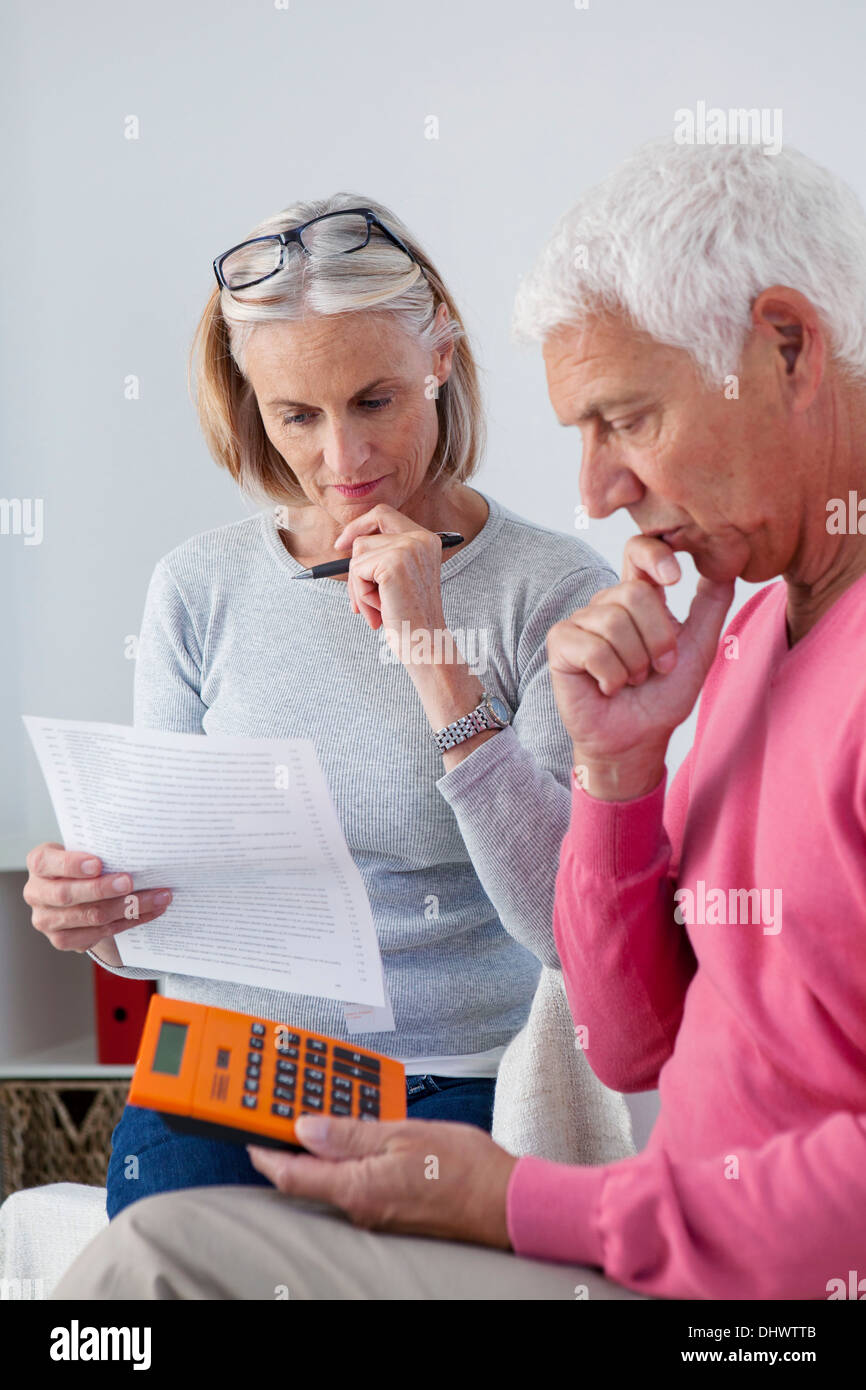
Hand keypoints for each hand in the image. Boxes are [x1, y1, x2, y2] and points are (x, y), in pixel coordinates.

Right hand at [23, 842, 171, 955]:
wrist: (80, 892)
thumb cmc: (84, 865)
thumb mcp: (84, 851)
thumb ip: (100, 851)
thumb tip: (137, 851)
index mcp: (39, 863)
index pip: (46, 862)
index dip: (71, 864)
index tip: (98, 864)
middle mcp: (36, 893)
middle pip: (67, 894)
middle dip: (102, 889)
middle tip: (130, 882)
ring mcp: (47, 920)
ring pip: (90, 916)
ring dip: (127, 907)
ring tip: (157, 897)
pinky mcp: (63, 940)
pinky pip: (100, 933)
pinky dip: (129, 921)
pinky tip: (150, 911)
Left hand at [247, 1114, 517, 1248]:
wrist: (506, 1204)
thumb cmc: (465, 1169)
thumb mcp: (404, 1134)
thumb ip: (351, 1133)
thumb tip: (308, 1128)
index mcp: (358, 1188)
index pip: (293, 1175)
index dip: (265, 1155)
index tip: (249, 1133)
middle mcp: (361, 1209)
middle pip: (309, 1180)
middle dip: (291, 1148)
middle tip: (281, 1115)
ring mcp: (376, 1215)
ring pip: (333, 1182)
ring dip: (321, 1154)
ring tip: (318, 1119)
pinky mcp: (391, 1214)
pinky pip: (357, 1186)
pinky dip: (346, 1163)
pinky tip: (355, 1142)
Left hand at [334, 504, 447, 649]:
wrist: (424, 642)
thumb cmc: (409, 617)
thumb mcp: (399, 579)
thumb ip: (382, 556)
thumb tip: (345, 543)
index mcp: (426, 539)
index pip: (382, 514)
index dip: (358, 526)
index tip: (341, 545)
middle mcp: (420, 538)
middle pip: (363, 539)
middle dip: (355, 571)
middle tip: (362, 602)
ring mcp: (407, 548)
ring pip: (357, 557)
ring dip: (359, 588)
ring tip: (379, 608)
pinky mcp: (393, 563)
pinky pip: (356, 572)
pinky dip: (361, 595)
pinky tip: (381, 610)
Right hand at [547, 536, 734, 797]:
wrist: (637, 738)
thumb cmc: (664, 696)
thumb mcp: (699, 648)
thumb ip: (712, 605)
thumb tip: (727, 563)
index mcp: (640, 598)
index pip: (639, 551)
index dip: (654, 555)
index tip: (675, 578)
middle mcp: (608, 603)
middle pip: (634, 594)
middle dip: (657, 639)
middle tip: (658, 668)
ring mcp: (581, 621)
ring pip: (614, 623)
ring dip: (634, 664)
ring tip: (631, 681)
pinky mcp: (561, 643)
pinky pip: (592, 648)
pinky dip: (611, 676)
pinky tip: (608, 687)